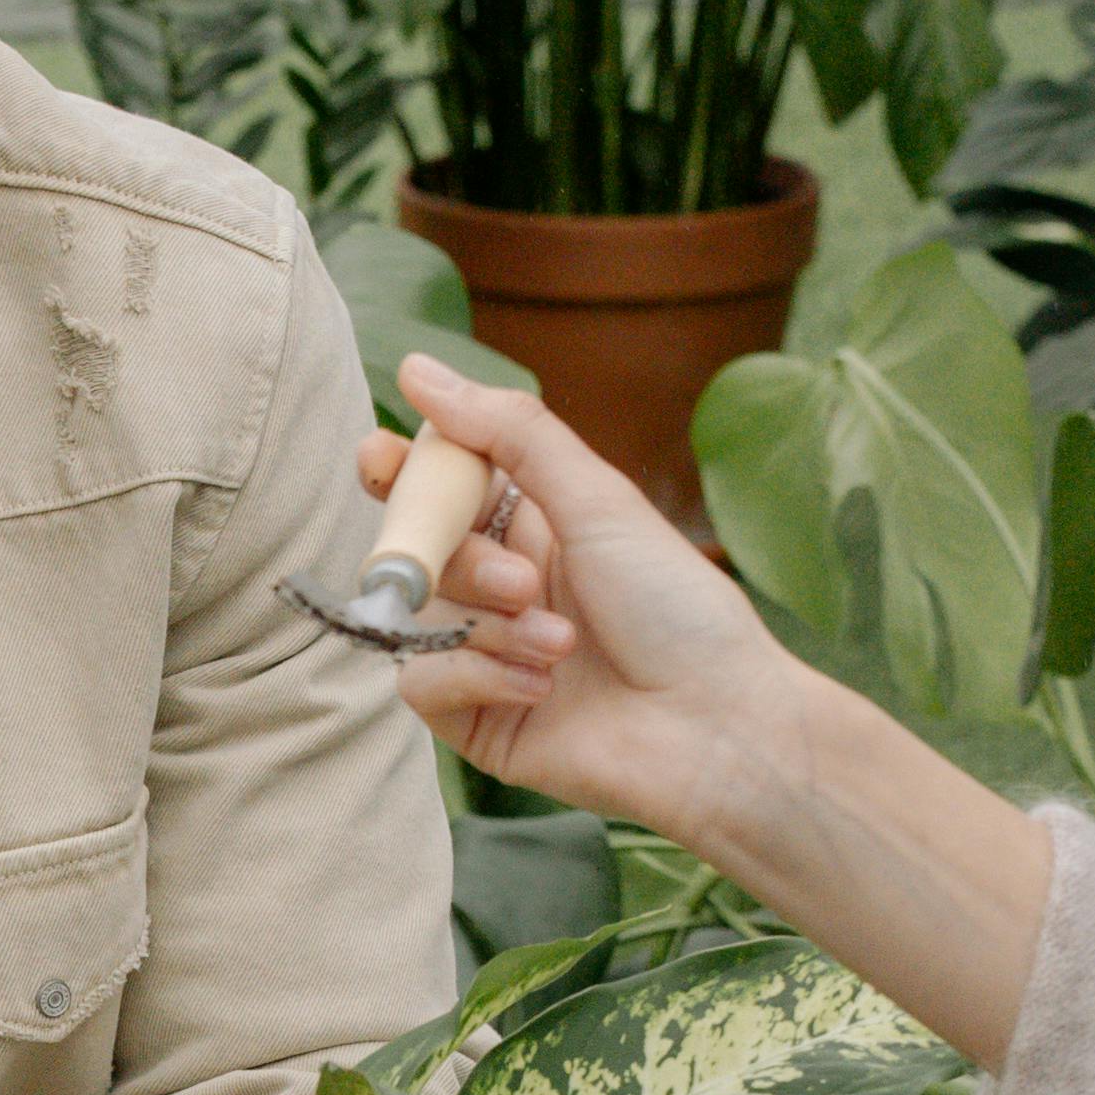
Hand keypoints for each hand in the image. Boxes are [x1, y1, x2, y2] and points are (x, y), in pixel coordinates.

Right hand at [376, 354, 819, 842]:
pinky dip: (475, 675)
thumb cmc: (675, 607)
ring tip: (561, 642)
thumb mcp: (596, 499)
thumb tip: (417, 370)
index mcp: (537, 525)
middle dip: (456, 556)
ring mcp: (485, 653)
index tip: (380, 458)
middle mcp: (505, 586)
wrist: (714, 723)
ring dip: (487, 623)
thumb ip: (508, 432)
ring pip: (419, 614)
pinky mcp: (477, 719)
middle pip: (420, 546)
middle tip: (518, 579)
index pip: (443, 485)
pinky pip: (422, 684)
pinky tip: (541, 684)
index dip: (406, 471)